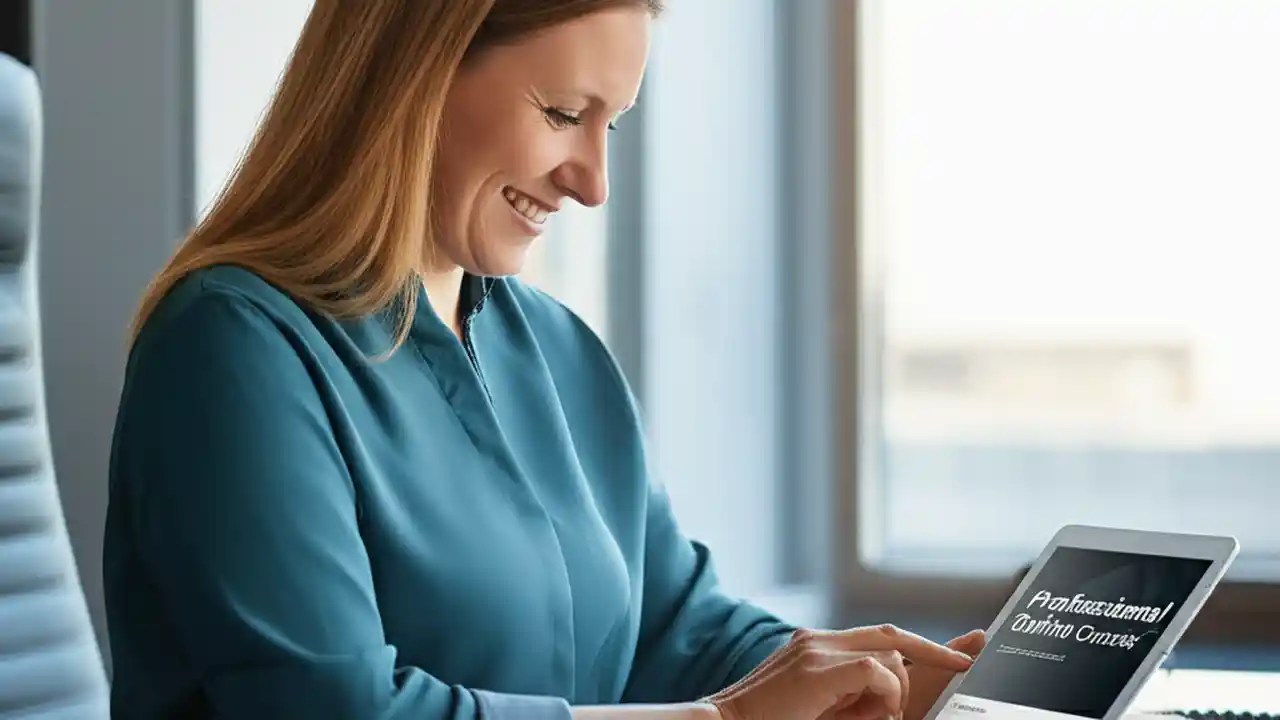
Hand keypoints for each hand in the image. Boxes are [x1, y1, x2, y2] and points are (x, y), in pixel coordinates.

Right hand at [705, 624, 974, 719]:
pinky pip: (876, 670)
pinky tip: (877, 712)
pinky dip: (886, 693)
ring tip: (878, 716)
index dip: (919, 645)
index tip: (955, 650)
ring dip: (895, 690)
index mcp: (816, 649)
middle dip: (935, 648)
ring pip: (887, 653)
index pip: (877, 639)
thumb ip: (853, 698)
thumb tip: (891, 696)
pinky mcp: (818, 666)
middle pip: (891, 635)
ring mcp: (817, 649)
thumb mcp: (820, 709)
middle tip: (968, 658)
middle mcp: (817, 640)